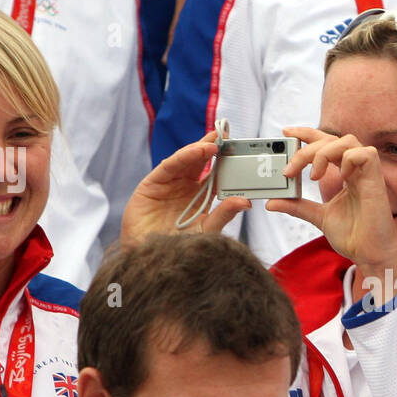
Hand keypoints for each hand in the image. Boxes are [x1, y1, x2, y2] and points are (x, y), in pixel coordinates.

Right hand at [120, 130, 249, 242]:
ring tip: (216, 141)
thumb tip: (246, 202)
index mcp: (201, 198)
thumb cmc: (179, 248)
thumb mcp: (206, 230)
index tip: (241, 149)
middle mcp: (185, 188)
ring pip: (186, 160)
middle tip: (228, 135)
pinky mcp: (152, 184)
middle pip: (201, 163)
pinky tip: (198, 150)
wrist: (151, 260)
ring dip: (200, 148)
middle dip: (214, 147)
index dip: (227, 161)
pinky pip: (170, 166)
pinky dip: (185, 156)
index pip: (216, 175)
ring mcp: (169, 184)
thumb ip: (223, 215)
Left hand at [266, 127, 396, 283]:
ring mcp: (367, 173)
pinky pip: (365, 154)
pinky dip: (348, 160)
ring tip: (314, 175)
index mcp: (344, 174)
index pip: (326, 143)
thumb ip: (297, 205)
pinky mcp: (376, 180)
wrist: (369, 254)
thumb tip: (271, 202)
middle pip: (332, 139)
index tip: (287, 132)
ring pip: (347, 141)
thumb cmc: (352, 236)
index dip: (307, 133)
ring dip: (324, 153)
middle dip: (307, 149)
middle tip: (291, 169)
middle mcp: (356, 170)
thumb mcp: (318, 216)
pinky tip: (341, 177)